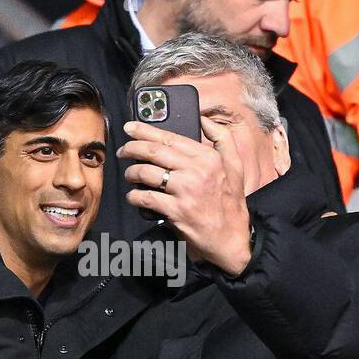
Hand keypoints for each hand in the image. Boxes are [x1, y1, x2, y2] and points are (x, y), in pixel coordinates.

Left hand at [118, 119, 251, 274]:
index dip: (145, 131)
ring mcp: (186, 191)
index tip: (130, 128)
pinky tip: (133, 196)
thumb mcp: (236, 166)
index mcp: (208, 158)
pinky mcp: (176, 211)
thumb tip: (205, 120)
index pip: (170, 138)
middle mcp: (197, 171)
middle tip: (122, 151)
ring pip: (146, 173)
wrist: (232, 239)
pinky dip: (134, 196)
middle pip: (153, 152)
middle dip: (132, 148)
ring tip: (129, 176)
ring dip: (131, 173)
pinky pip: (146, 198)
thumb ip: (223, 139)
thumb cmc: (231, 204)